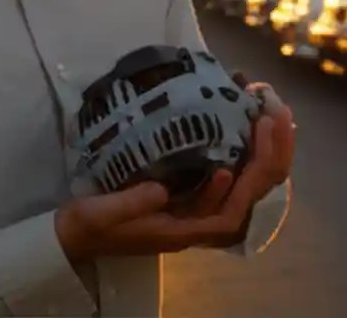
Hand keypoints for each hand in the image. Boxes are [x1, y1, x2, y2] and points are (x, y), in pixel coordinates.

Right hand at [56, 78, 294, 260]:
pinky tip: (245, 122)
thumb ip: (133, 203)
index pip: (225, 218)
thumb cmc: (89, 226)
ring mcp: (195, 205)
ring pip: (242, 182)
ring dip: (260, 150)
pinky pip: (227, 171)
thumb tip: (162, 187)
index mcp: (180, 230)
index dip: (238, 192)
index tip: (236, 160)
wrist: (74, 233)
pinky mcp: (187, 190)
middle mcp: (196, 220)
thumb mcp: (102, 214)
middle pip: (246, 196)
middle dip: (266, 159)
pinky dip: (242, 148)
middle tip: (272, 117)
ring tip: (269, 113)